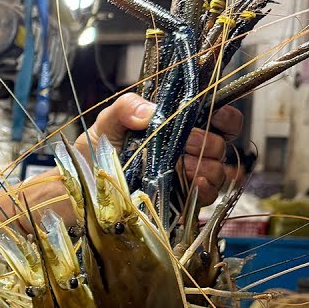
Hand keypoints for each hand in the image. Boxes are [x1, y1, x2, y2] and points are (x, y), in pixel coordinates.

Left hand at [79, 93, 240, 204]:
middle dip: (207, 142)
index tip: (215, 115)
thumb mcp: (107, 123)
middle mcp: (188, 151)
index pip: (219, 119)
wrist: (82, 186)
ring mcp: (188, 177)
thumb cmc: (97, 151)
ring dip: (207, 166)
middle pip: (221, 145)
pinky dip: (204, 188)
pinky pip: (208, 195)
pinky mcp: (182, 201)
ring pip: (219, 171)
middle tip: (184, 144)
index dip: (225, 116)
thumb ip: (126, 107)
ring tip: (184, 165)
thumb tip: (149, 112)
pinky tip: (191, 182)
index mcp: (178, 127)